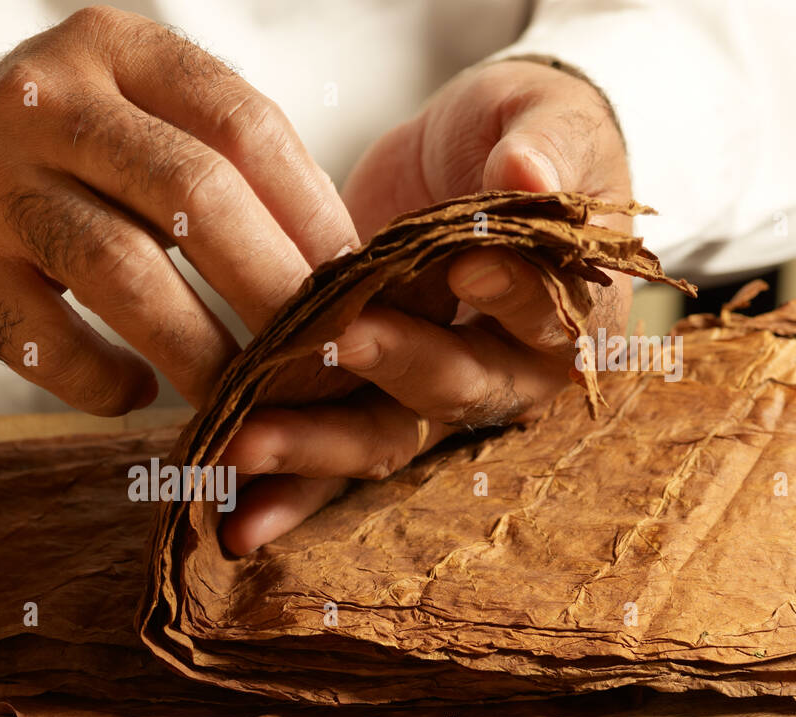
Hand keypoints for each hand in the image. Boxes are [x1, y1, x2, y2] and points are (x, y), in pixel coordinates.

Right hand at [0, 6, 357, 414]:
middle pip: (192, 194)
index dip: (311, 209)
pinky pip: (49, 343)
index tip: (356, 280)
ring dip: (199, 349)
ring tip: (240, 396)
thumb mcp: (119, 115)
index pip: (240, 121)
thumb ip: (208, 158)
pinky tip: (135, 392)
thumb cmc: (41, 160)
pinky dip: (104, 381)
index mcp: (113, 51)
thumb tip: (333, 261)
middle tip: (318, 354)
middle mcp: (48, 101)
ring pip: (123, 272)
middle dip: (271, 287)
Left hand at [220, 59, 632, 553]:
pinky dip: (282, 494)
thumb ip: (549, 142)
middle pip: (449, 388)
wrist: (464, 163)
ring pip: (378, 438)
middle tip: (336, 337)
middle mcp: (499, 375)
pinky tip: (232, 522)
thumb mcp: (543, 115)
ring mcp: (424, 400)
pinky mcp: (363, 405)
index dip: (511, 294)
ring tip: (239, 447)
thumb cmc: (516, 134)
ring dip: (311, 449)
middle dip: (393, 364)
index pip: (542, 313)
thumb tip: (528, 171)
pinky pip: (325, 463)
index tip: (468, 262)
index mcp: (563, 314)